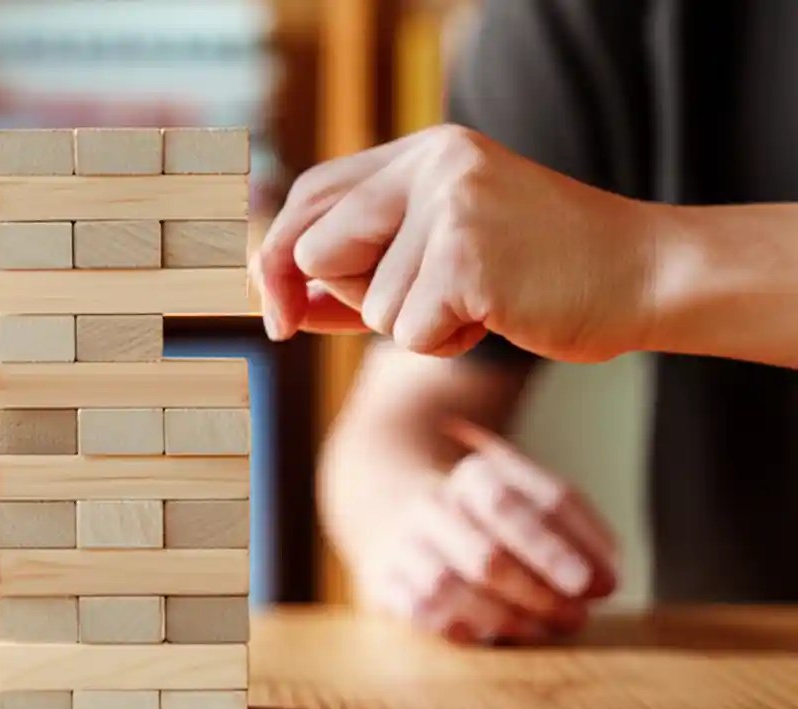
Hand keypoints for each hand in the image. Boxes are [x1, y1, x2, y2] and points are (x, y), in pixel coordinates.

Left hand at [252, 124, 663, 361]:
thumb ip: (360, 268)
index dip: (275, 258)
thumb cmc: (538, 274)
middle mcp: (432, 165)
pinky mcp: (468, 256)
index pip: (311, 196)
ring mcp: (452, 205)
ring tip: (481, 301)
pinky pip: (406, 332)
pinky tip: (496, 316)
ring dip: (416, 326)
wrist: (643, 276)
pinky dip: (445, 344)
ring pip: (366, 305)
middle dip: (346, 299)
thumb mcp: (440, 254)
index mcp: (422, 153)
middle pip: (315, 250)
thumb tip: (279, 300)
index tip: (276, 316)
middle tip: (426, 303)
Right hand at [357, 422, 617, 643]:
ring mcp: (404, 544)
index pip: (518, 505)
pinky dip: (460, 626)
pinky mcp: (384, 580)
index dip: (560, 549)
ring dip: (505, 618)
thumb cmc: (487, 515)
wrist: (397, 506)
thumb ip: (573, 532)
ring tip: (539, 628)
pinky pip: (420, 612)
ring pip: (451, 590)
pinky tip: (490, 633)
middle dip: (539, 594)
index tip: (601, 584)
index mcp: (477, 475)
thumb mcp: (530, 499)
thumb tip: (603, 579)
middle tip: (576, 616)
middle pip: (488, 557)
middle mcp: (433, 505)